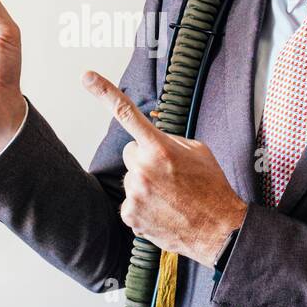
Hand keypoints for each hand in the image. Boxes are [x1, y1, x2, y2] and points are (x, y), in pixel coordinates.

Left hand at [83, 71, 246, 266]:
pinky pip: (130, 201)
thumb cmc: (211, 187)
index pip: (127, 113)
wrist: (219, 230)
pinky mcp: (130, 215)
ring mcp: (135, 193)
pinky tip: (163, 210)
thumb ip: (170, 139)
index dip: (104, 92)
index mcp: (160, 147)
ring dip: (145, 183)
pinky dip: (143, 205)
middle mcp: (143, 168)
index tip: (86, 76)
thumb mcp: (198, 151)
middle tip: (170, 175)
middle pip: (131, 152)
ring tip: (170, 196)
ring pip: (131, 178)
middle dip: (146, 159)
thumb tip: (151, 137)